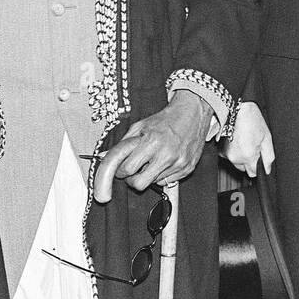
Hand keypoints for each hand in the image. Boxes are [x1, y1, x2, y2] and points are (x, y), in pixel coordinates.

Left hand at [94, 90, 211, 201]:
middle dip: (132, 180)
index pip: (128, 169)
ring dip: (149, 175)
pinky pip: (168, 181)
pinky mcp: (187, 169)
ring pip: (154, 183)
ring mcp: (178, 164)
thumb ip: (123, 144)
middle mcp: (166, 155)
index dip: (121, 171)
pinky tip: (164, 161)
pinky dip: (163, 174)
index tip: (121, 169)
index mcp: (152, 142)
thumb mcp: (140, 126)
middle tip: (133, 171)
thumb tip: (105, 156)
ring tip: (153, 160)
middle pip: (140, 184)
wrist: (192, 114)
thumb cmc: (166, 119)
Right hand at [221, 102, 273, 177]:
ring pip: (237, 162)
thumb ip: (268, 157)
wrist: (237, 108)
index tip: (259, 157)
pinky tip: (237, 140)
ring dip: (241, 156)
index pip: (254, 173)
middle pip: (244, 169)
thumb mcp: (266, 137)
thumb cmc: (252, 119)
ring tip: (245, 141)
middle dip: (249, 160)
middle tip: (253, 145)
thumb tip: (267, 169)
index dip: (258, 166)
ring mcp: (226, 154)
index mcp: (248, 156)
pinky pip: (230, 156)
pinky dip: (234, 151)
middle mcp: (236, 158)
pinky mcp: (221, 150)